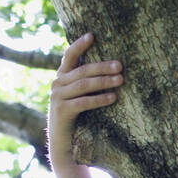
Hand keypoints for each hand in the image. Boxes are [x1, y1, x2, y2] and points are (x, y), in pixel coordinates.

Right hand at [47, 32, 122, 171]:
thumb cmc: (78, 116)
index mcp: (62, 76)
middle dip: (102, 66)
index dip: (79, 45)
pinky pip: (83, 102)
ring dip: (103, 81)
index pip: (69, 56)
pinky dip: (99, 99)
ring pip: (83, 85)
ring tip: (121, 80)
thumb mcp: (80, 95)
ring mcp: (57, 97)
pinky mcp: (62, 111)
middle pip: (82, 70)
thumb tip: (113, 68)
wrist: (64, 142)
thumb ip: (87, 81)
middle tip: (120, 65)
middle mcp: (57, 83)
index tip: (92, 35)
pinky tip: (113, 97)